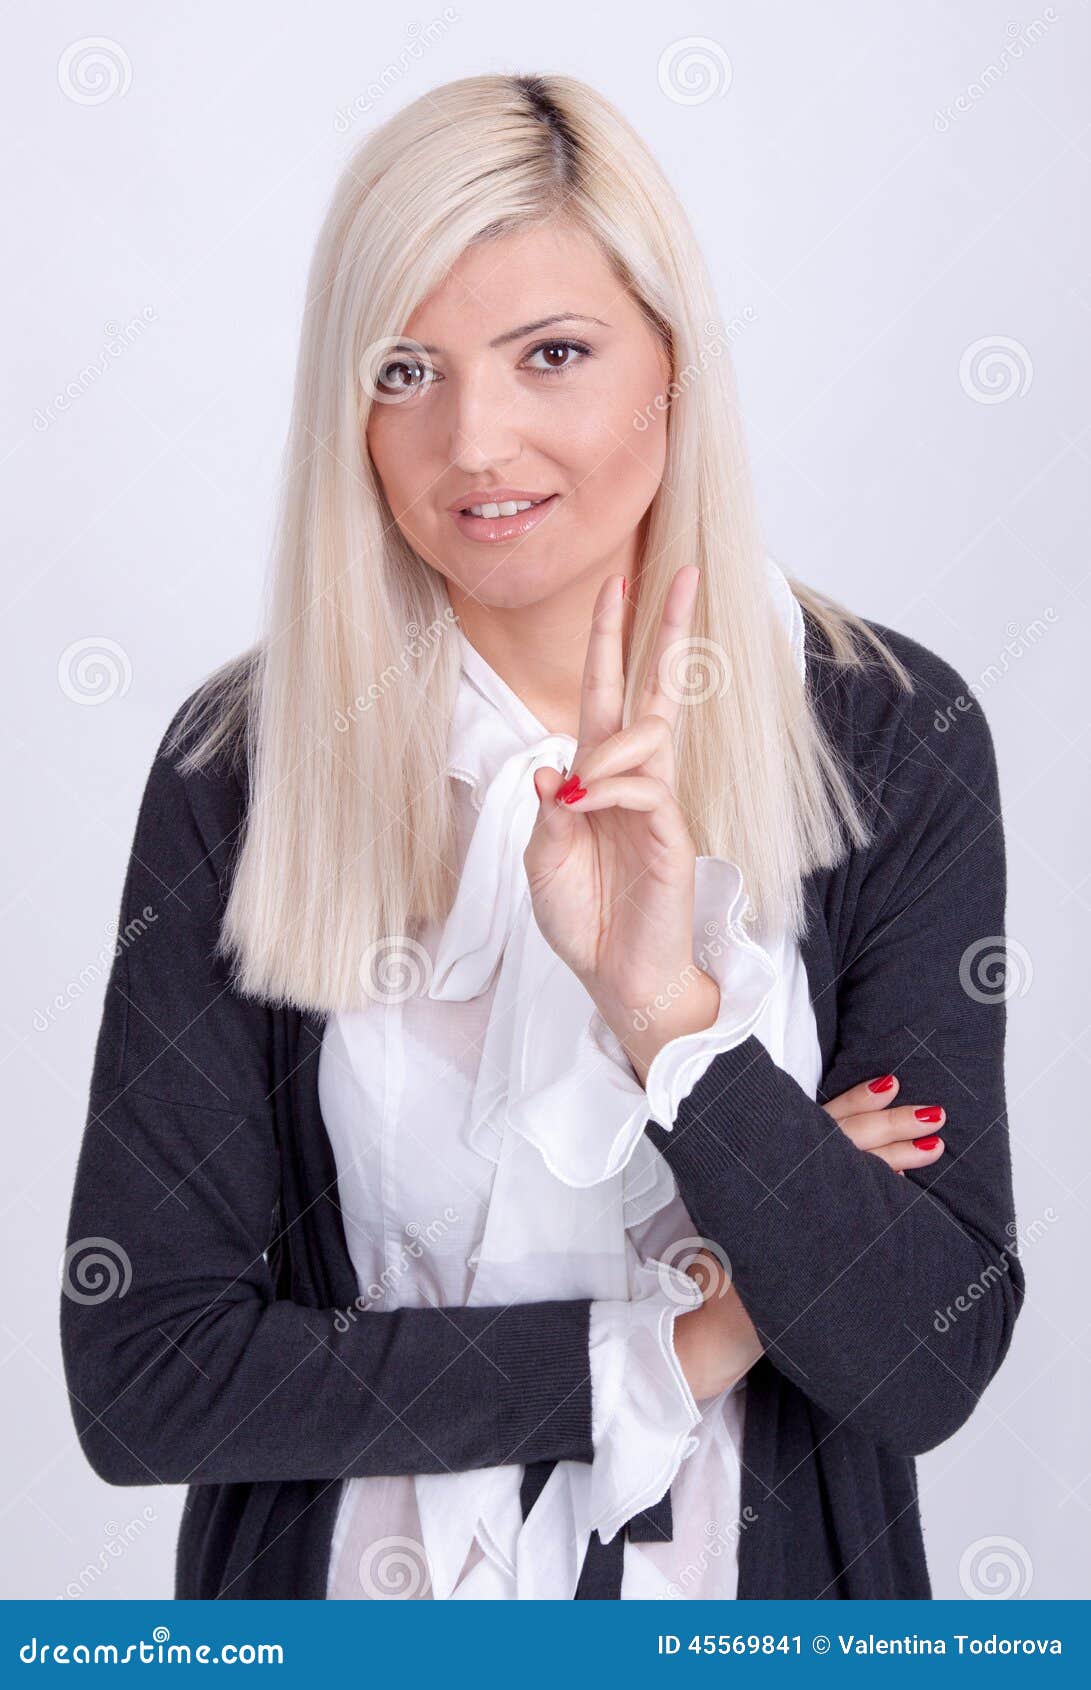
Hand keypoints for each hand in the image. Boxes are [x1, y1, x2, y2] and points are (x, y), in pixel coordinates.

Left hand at [524, 568, 703, 1043]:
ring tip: (582, 789)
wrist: (616, 977)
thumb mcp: (542, 861)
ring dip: (610, 745)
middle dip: (666, 632)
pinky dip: (614, 786)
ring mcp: (656, 805)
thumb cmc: (582, 918)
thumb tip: (553, 768)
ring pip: (648, 735)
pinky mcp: (671, 835)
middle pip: (655, 690)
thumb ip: (547, 813)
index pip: (608, 693)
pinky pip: (647, 787)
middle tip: (684, 572)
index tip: (620, 584)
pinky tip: (589, 806)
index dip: (611, 640)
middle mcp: (633, 780)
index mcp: (598, 777)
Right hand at [672, 1075, 946, 1399]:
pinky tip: (909, 1184)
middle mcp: (785, 1181)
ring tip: (936, 1144)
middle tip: (934, 1112)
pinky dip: (882, 1192)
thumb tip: (846, 1158)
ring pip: (857, 1170)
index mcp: (774, 1164)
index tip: (891, 1084)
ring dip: (900, 1155)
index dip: (857, 1100)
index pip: (823, 1121)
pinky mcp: (811, 1246)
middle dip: (893, 1122)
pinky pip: (854, 1211)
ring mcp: (798, 1213)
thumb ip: (788, 1178)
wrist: (717, 1319)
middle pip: (846, 1139)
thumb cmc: (735, 1267)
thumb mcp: (755, 1208)